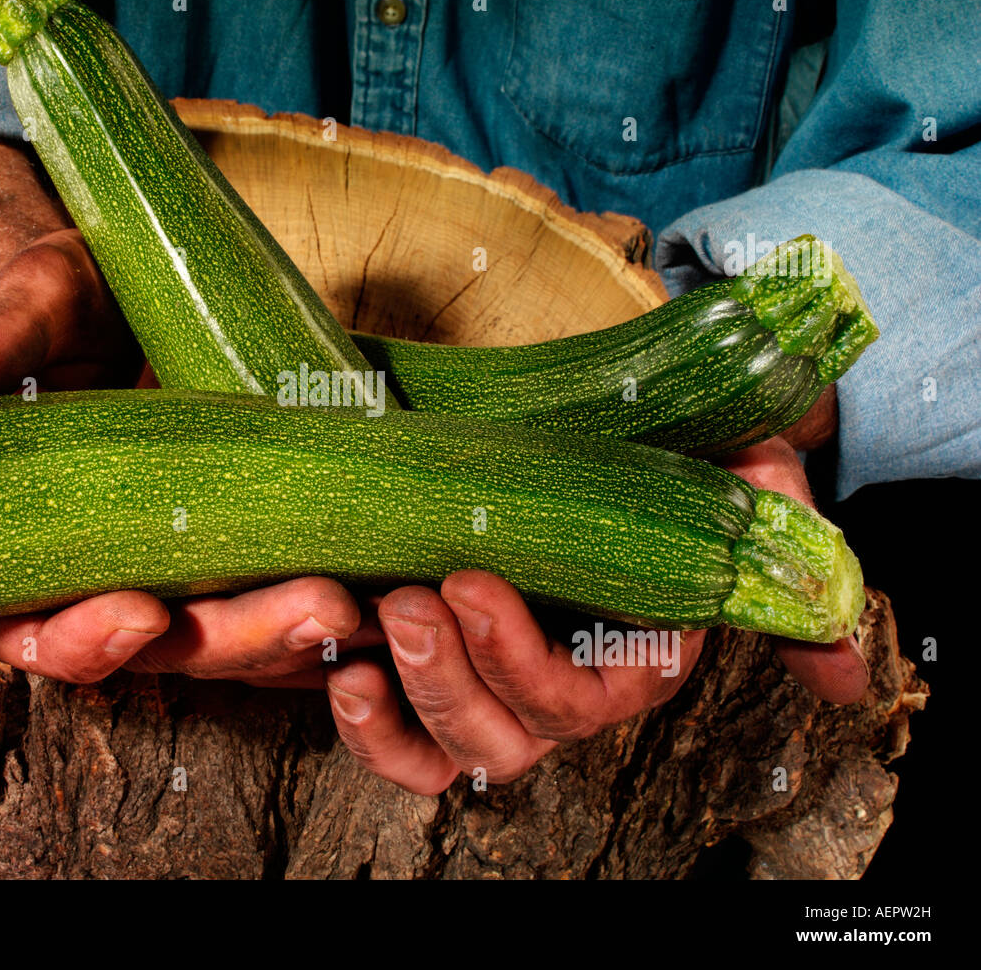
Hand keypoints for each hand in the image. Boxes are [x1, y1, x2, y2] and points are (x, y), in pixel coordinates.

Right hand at [0, 137, 374, 683]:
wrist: (138, 293)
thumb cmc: (68, 305)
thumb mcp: (37, 304)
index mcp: (28, 553)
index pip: (36, 630)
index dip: (83, 641)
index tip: (143, 611)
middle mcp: (108, 580)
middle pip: (163, 653)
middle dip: (239, 642)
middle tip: (319, 608)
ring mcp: (188, 573)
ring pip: (238, 644)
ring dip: (302, 638)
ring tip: (370, 602)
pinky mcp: (252, 549)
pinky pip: (289, 601)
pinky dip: (339, 617)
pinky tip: (395, 596)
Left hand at [323, 431, 868, 795]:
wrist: (600, 444)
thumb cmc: (662, 463)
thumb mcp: (730, 480)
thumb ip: (779, 551)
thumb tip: (846, 678)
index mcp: (628, 663)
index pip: (579, 698)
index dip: (521, 660)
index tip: (469, 582)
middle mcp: (560, 693)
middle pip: (507, 738)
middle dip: (453, 681)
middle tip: (413, 602)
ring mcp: (491, 689)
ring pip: (450, 747)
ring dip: (408, 697)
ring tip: (374, 619)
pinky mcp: (434, 671)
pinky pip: (400, 741)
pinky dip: (369, 727)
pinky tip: (343, 669)